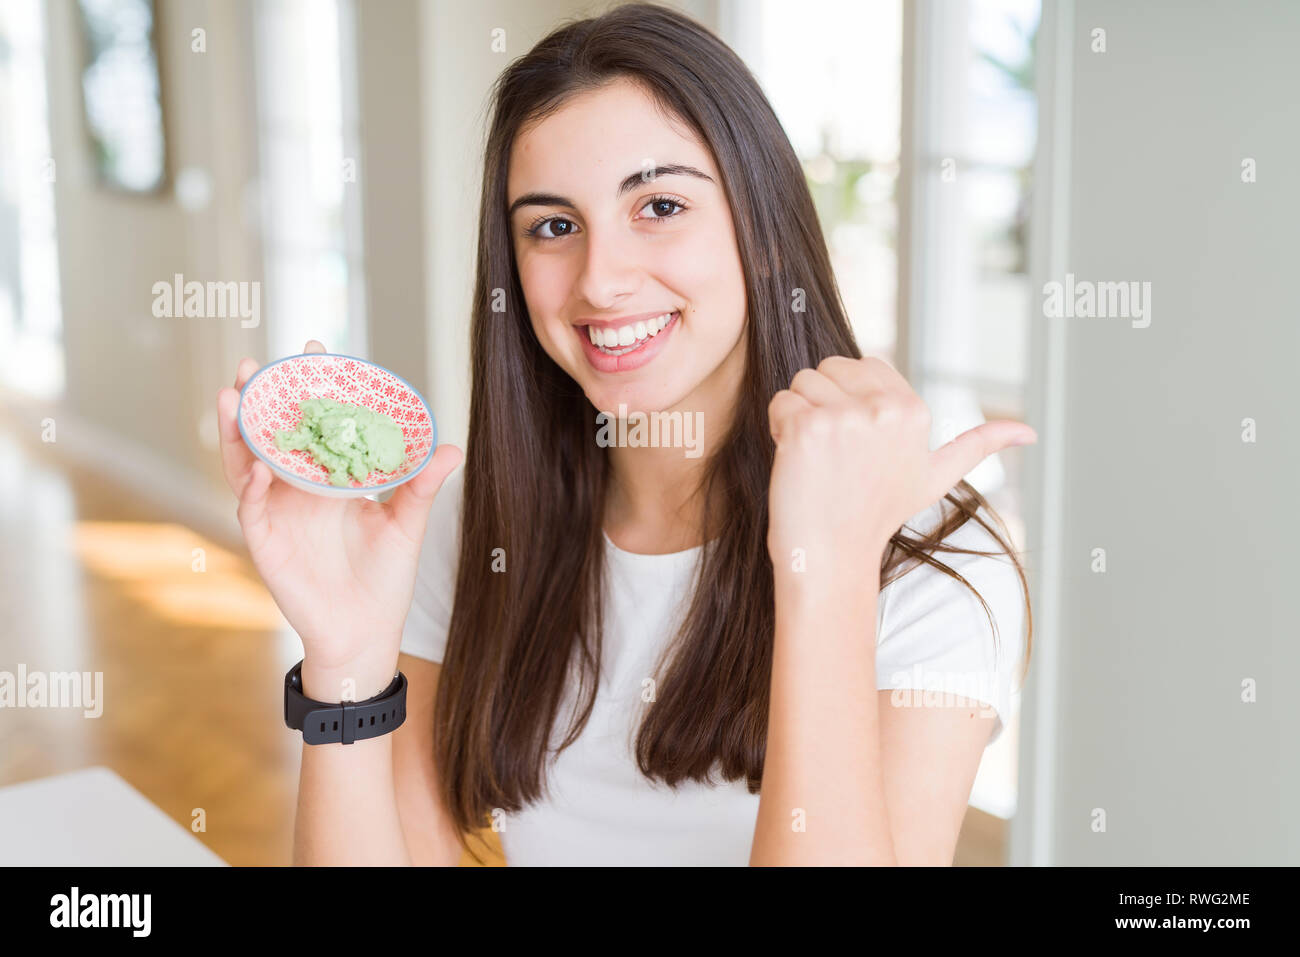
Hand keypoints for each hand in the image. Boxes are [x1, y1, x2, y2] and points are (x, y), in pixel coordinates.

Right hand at [216, 340, 462, 687]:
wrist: (364, 630)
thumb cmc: (384, 577)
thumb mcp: (406, 524)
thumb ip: (422, 486)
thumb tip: (451, 448)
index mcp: (329, 474)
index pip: (318, 420)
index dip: (314, 385)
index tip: (317, 347)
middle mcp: (297, 485)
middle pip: (273, 430)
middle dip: (263, 395)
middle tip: (260, 361)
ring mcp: (276, 509)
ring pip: (248, 459)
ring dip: (239, 428)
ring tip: (236, 394)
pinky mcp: (264, 538)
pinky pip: (250, 505)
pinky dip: (250, 483)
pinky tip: (257, 465)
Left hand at [766, 355, 1035, 583]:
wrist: (832, 556)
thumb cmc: (877, 515)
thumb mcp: (935, 477)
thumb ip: (979, 445)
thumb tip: (1029, 433)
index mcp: (914, 410)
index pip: (863, 365)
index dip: (850, 399)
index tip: (856, 444)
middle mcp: (884, 408)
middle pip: (829, 366)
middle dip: (822, 401)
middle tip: (833, 452)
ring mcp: (844, 417)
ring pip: (802, 381)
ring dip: (799, 415)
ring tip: (816, 457)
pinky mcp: (806, 427)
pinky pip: (781, 401)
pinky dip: (780, 428)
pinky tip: (797, 460)